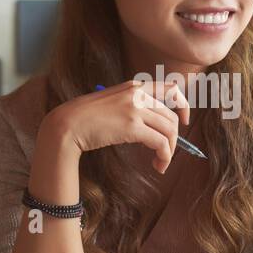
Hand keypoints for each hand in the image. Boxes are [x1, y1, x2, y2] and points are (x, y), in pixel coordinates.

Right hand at [42, 78, 190, 174]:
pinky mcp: (132, 126)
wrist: (68, 124)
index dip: (183, 105)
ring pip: (170, 130)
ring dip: (170, 151)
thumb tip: (152, 127)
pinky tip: (158, 165)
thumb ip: (131, 107)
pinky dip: (164, 156)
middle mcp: (138, 94)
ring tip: (162, 163)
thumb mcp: (112, 103)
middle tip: (167, 153)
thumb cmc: (85, 118)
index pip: (171, 88)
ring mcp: (135, 109)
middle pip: (172, 116)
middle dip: (175, 138)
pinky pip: (161, 143)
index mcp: (134, 87)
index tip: (184, 121)